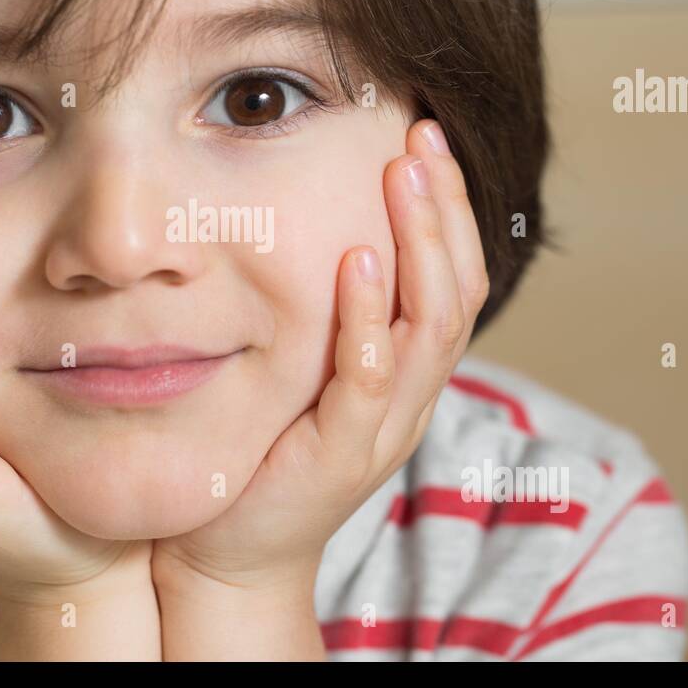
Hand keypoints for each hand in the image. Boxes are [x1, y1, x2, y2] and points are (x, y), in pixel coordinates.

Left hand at [151, 118, 488, 609]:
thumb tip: (310, 219)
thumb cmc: (262, 448)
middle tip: (423, 137)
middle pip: (456, 289)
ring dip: (421, 245)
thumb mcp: (305, 367)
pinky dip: (370, 319)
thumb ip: (324, 311)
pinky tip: (359, 263)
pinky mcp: (341, 455)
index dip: (448, 208)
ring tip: (404, 175)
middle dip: (444, 208)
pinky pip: (369, 380)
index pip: (452, 277)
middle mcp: (410, 395)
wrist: (231, 551)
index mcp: (406, 370)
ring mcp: (383, 427)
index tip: (423, 137)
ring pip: (430, 326)